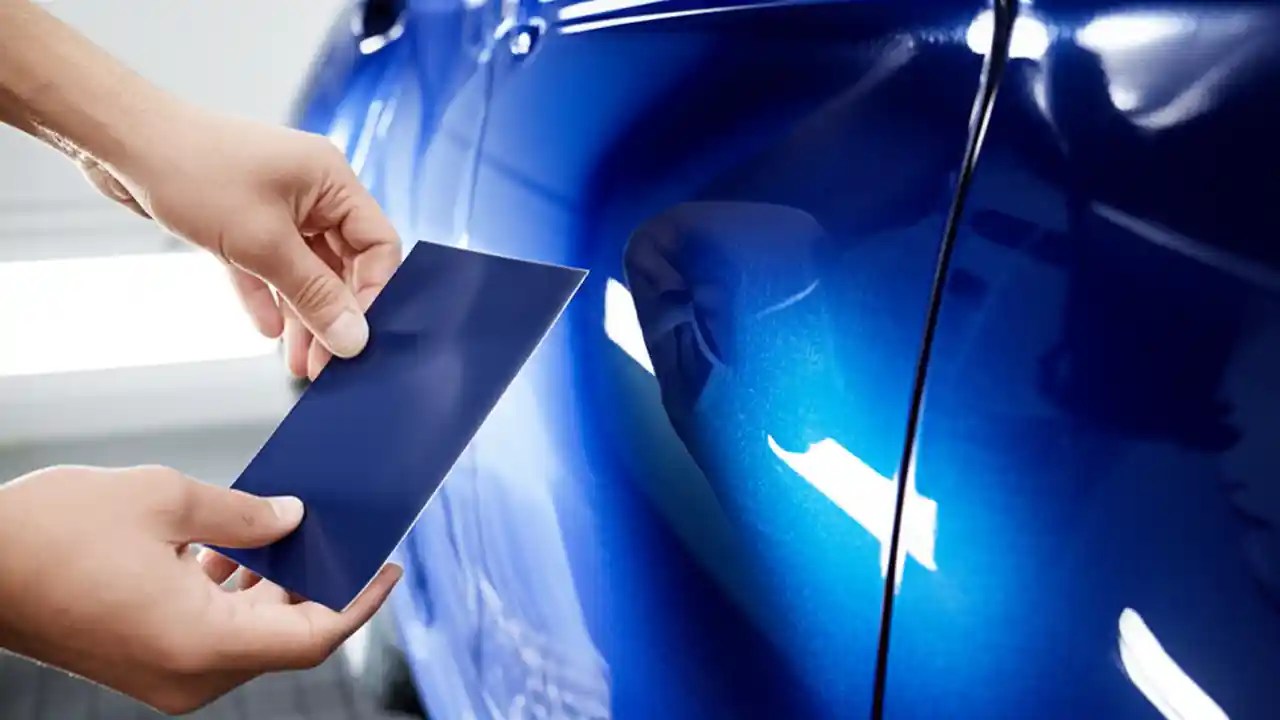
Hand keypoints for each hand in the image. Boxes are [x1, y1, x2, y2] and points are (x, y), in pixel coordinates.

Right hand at [0, 465, 400, 713]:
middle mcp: (188, 675)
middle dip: (317, 585)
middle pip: (283, 637)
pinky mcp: (143, 664)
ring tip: (291, 532)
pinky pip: (212, 636)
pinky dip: (233, 596)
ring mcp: (163, 676)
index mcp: (200, 642)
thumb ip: (244, 514)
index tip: (388, 565)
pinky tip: (235, 548)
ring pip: (248, 636)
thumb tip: (292, 519)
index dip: (359, 601)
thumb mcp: (165, 499)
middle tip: (343, 535)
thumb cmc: (52, 532)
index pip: (311, 637)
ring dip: (273, 588)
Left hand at [82, 103, 400, 379]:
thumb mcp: (263, 245)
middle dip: (333, 314)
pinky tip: (268, 329)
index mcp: (332, 181)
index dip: (373, 293)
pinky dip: (268, 295)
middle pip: (343, 263)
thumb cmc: (193, 172)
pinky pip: (268, 265)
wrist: (122, 143)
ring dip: (302, 314)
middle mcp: (312, 191)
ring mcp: (277, 204)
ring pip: (304, 270)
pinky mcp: (243, 218)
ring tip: (298, 361)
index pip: (379, 245)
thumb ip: (314, 295)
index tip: (355, 337)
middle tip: (325, 361)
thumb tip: (353, 338)